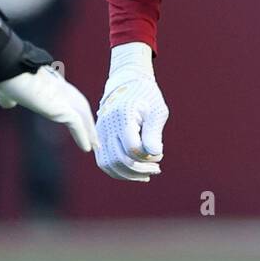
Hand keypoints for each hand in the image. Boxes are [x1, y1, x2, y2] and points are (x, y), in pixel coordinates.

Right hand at [0, 65, 96, 151]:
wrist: (6, 67)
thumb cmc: (5, 76)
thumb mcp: (6, 91)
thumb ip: (9, 98)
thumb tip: (7, 104)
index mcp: (49, 84)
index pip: (67, 98)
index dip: (74, 110)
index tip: (79, 121)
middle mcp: (59, 88)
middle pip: (79, 106)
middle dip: (87, 121)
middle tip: (94, 136)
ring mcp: (61, 96)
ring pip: (81, 115)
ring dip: (89, 131)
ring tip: (94, 146)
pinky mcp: (60, 105)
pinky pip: (76, 123)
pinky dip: (83, 135)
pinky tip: (87, 147)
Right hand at [96, 42, 167, 181]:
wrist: (127, 84)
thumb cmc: (147, 97)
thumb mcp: (157, 111)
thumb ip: (154, 133)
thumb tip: (155, 153)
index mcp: (123, 117)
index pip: (133, 149)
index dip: (148, 157)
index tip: (160, 154)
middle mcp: (107, 126)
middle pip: (119, 160)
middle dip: (140, 169)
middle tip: (157, 168)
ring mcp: (100, 133)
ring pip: (108, 165)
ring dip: (129, 175)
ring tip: (146, 175)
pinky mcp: (99, 139)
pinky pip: (104, 162)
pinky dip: (118, 172)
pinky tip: (135, 174)